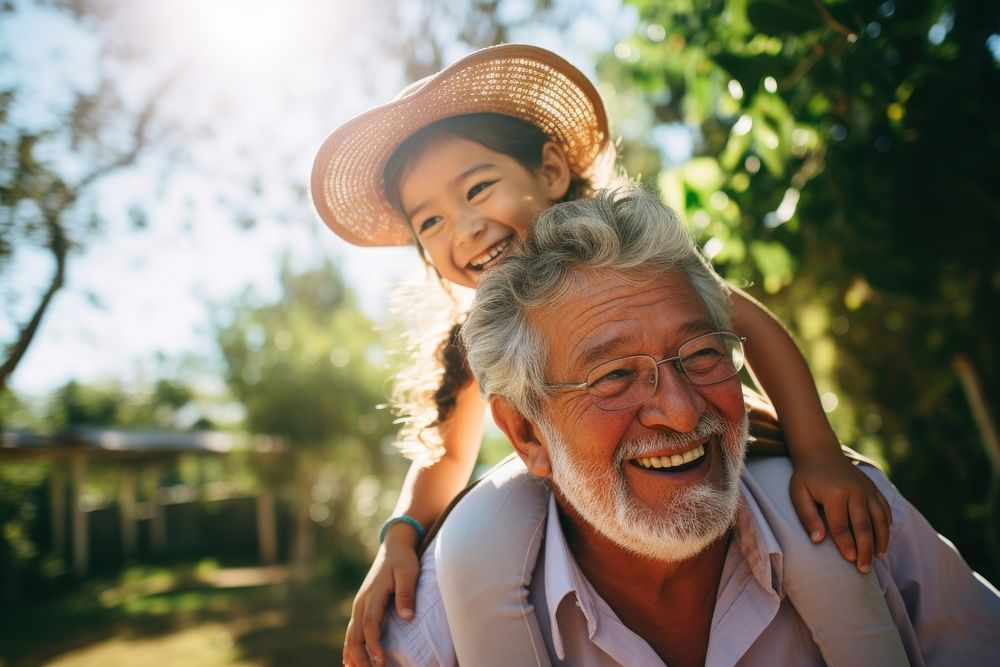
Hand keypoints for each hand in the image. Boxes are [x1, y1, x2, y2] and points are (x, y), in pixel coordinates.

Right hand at [343, 527, 420, 666]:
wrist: (393, 547)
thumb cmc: (403, 561)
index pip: (370, 624)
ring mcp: (359, 605)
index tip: (380, 661)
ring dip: (352, 654)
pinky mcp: (361, 607)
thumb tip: (407, 617)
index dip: (374, 644)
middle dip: (360, 656)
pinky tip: (349, 661)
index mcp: (373, 595)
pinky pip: (352, 631)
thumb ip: (406, 594)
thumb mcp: (408, 572)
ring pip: (351, 634)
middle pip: (357, 634)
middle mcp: (362, 602)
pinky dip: (349, 646)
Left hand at [789, 452, 892, 572]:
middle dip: (865, 550)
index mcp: (836, 493)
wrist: (821, 453)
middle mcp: (856, 491)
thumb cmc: (807, 477)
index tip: (849, 561)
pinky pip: (885, 510)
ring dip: (880, 541)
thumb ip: (807, 517)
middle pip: (864, 526)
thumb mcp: (798, 494)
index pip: (841, 526)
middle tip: (864, 569)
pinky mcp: (874, 489)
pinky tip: (883, 540)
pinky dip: (886, 527)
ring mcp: (868, 490)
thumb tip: (817, 540)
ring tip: (878, 558)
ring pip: (880, 520)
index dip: (846, 545)